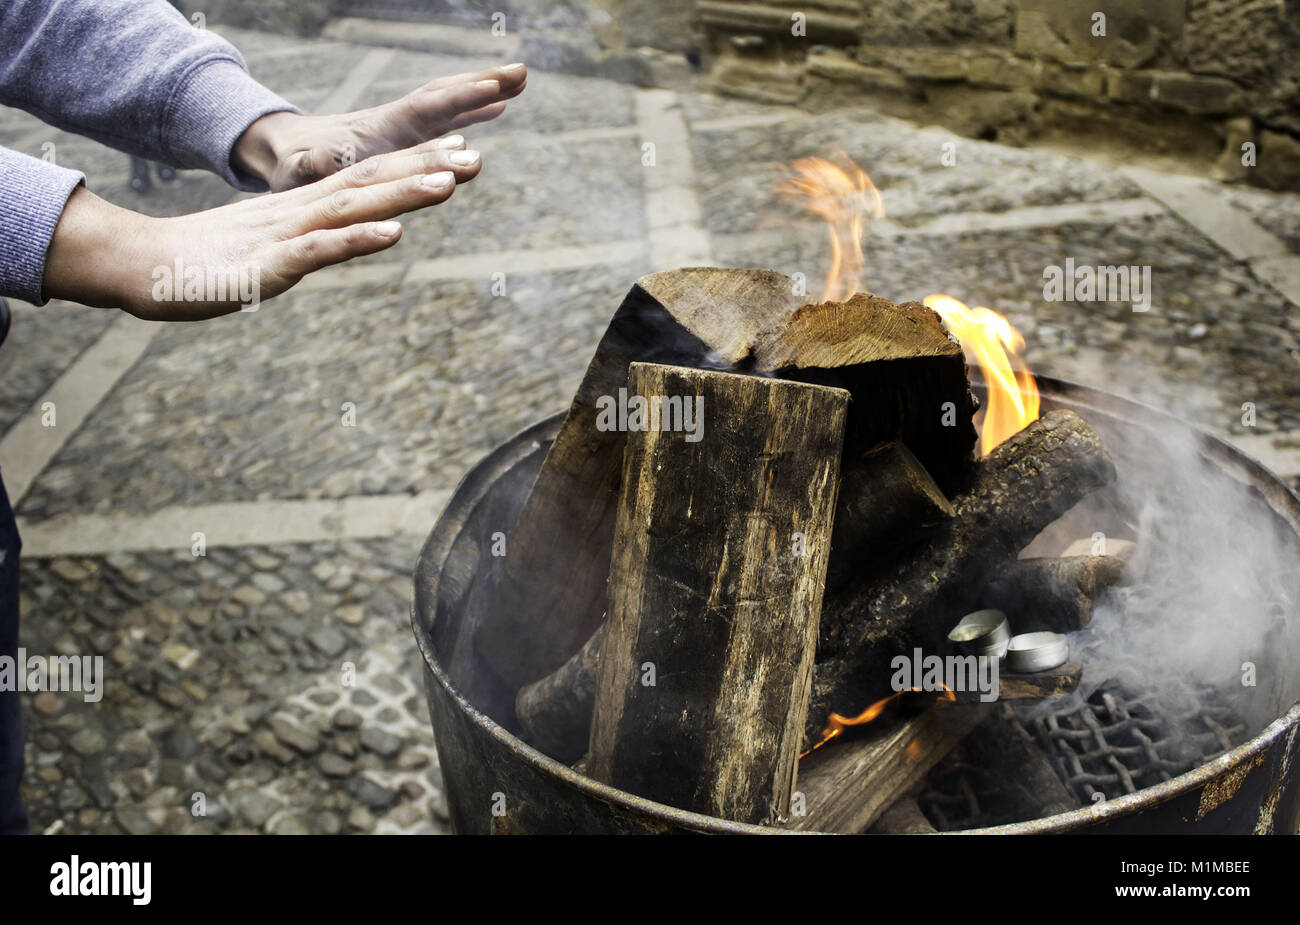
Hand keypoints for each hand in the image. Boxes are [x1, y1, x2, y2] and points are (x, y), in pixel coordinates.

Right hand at [43, 136, 480, 319]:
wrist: (144, 265)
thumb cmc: (207, 260)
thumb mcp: (272, 247)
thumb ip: (310, 241)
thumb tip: (341, 238)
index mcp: (304, 209)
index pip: (367, 177)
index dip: (413, 162)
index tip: (459, 149)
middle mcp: (302, 213)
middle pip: (371, 184)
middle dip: (424, 169)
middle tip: (475, 156)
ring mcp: (286, 235)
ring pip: (354, 208)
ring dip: (402, 194)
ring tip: (449, 182)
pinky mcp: (269, 265)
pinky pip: (319, 250)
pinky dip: (356, 240)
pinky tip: (392, 233)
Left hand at [233, 63, 525, 191]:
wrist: (282, 152)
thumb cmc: (289, 170)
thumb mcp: (296, 171)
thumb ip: (309, 165)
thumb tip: (319, 158)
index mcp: (376, 131)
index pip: (423, 111)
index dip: (457, 102)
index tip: (491, 90)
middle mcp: (394, 123)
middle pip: (442, 98)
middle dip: (481, 85)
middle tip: (522, 74)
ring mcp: (403, 129)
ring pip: (448, 105)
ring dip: (484, 93)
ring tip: (521, 81)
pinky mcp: (406, 139)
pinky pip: (446, 122)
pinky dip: (472, 113)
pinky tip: (498, 109)